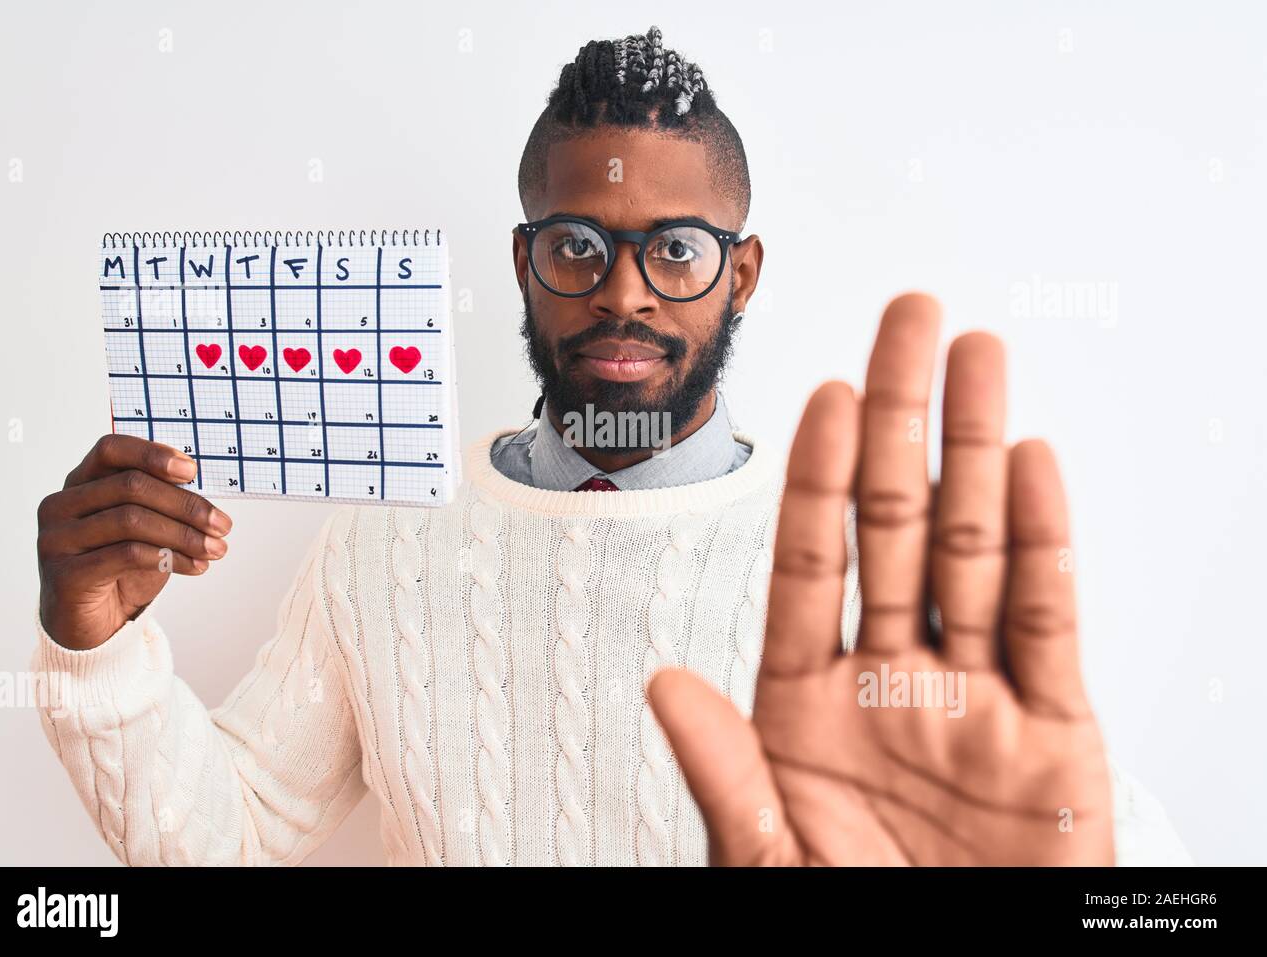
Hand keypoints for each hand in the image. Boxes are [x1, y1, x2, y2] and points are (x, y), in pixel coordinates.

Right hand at [37, 434, 231, 650]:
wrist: (94, 623)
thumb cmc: (122, 567)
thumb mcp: (144, 528)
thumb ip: (161, 502)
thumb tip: (204, 487)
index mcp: (79, 482)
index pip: (111, 449)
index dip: (152, 454)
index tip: (193, 470)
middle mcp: (61, 505)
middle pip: (130, 486)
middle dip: (185, 504)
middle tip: (223, 524)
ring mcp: (56, 539)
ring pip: (132, 520)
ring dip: (184, 534)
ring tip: (216, 549)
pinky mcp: (65, 574)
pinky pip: (127, 555)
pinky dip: (170, 558)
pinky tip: (196, 566)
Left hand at [647, 293, 1112, 864]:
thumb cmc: (861, 927)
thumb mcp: (768, 861)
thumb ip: (724, 772)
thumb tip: (664, 684)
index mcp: (806, 705)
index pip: (813, 561)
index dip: (822, 473)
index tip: (830, 390)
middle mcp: (889, 681)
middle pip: (896, 523)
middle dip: (906, 418)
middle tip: (912, 320)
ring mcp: (973, 697)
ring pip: (974, 547)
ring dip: (978, 448)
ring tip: (978, 357)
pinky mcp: (1052, 732)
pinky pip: (1046, 618)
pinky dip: (1044, 539)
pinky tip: (1032, 465)